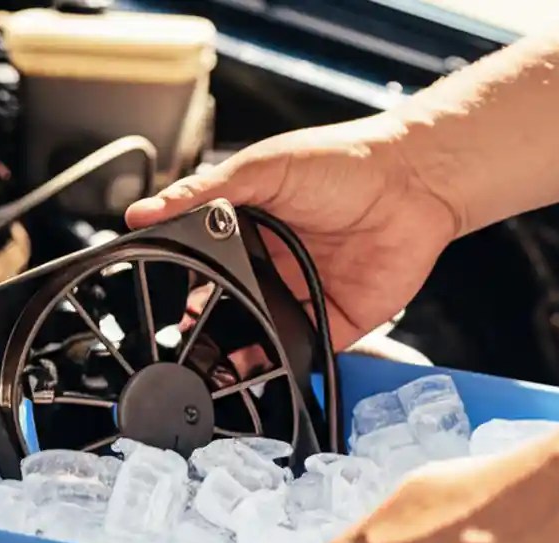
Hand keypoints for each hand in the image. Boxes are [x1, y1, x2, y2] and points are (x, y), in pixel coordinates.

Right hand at [125, 114, 461, 348]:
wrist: (413, 181)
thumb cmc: (344, 161)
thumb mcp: (262, 169)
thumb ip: (204, 192)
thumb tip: (145, 211)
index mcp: (250, 229)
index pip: (205, 264)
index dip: (184, 284)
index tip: (161, 299)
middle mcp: (275, 267)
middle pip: (232, 307)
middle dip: (209, 327)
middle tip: (185, 340)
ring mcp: (305, 297)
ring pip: (263, 337)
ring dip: (242, 352)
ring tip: (215, 363)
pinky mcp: (338, 321)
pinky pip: (306, 352)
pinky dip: (287, 363)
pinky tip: (267, 364)